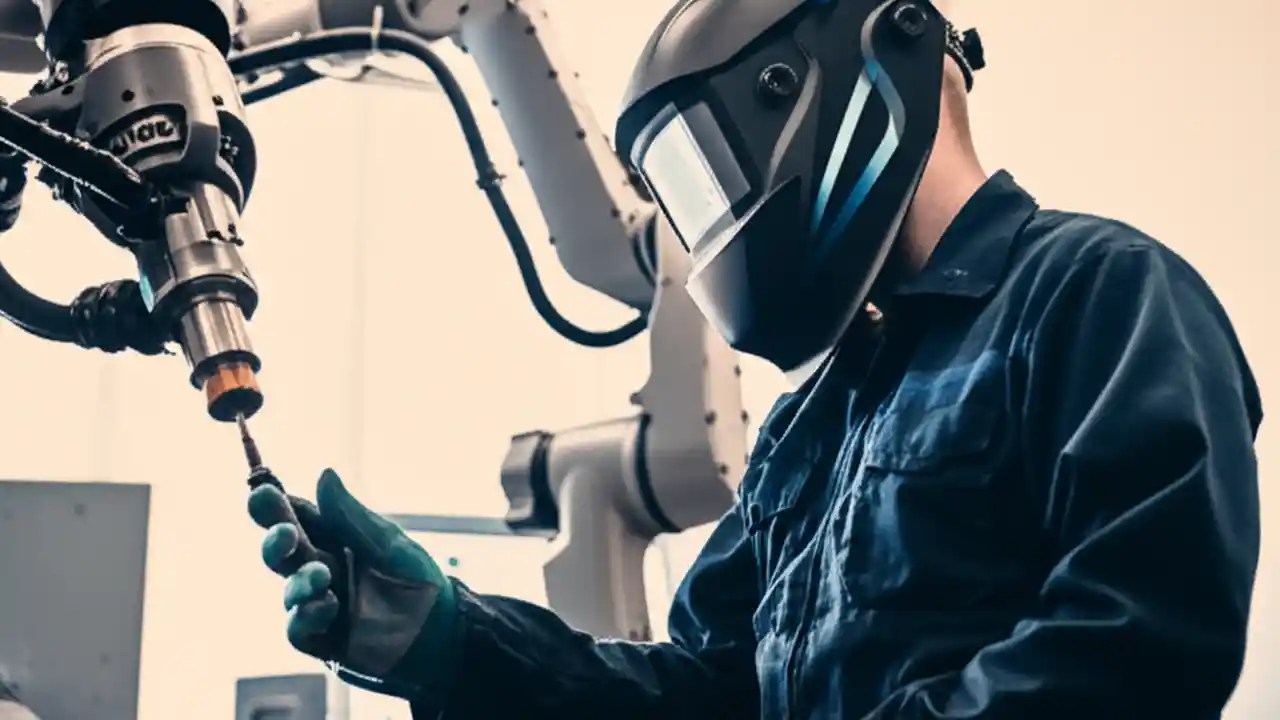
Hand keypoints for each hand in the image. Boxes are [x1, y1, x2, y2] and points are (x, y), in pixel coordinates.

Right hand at [248, 469, 461, 700]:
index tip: (265, 492)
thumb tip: (324, 474)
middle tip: (285, 533)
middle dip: (275, 539)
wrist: (440, 633)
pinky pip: (298, 627)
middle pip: (283, 550)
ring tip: (322, 577)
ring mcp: (317, 602)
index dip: (276, 505)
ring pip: (289, 589)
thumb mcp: (389, 544)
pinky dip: (306, 615)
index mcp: (335, 538)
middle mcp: (319, 567)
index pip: (297, 516)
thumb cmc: (418, 581)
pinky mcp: (321, 638)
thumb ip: (352, 517)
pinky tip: (326, 606)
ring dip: (300, 582)